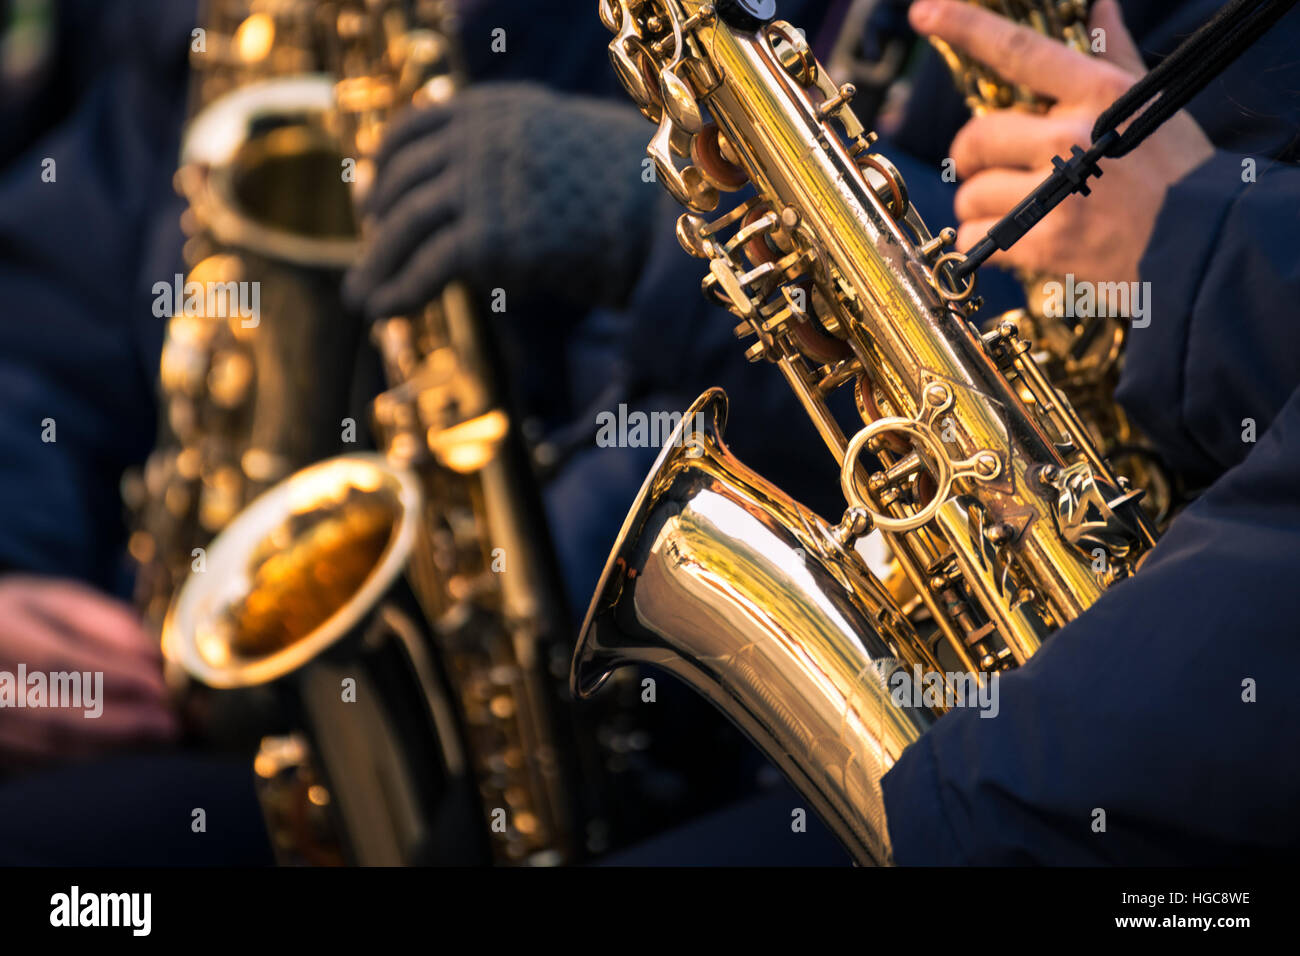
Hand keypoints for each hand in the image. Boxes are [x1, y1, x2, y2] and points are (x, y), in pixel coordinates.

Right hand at [0, 576, 177, 766]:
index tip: (158, 687)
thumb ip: (104, 622)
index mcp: (0, 630)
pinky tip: (122, 748)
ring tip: (154, 739)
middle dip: (118, 723)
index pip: (57, 662)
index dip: (113, 677)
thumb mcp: (57, 602)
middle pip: (51, 714)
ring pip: (46, 745)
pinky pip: (38, 761)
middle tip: (167, 725)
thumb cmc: (20, 616)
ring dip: (107, 745)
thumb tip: (150, 655)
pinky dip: (85, 756)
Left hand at [344, 83, 660, 320]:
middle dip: (378, 225)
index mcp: (498, 109)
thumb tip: (490, 196)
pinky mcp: (490, 236)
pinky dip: (398, 291)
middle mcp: (481, 138)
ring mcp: (483, 184)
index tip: (375, 202)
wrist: (668, 220)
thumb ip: (519, 155)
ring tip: (361, 298)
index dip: (385, 167)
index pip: (416, 128)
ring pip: (404, 225)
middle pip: (403, 180)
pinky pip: (426, 266)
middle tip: (368, 259)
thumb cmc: (635, 192)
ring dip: (376, 265)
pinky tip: (383, 311)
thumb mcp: (567, 147)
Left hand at [910, 0, 1213, 284]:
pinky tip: (1014, 239)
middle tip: (992, 167)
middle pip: (976, 137)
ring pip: (972, 194)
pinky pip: (979, 236)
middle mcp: (1071, 137)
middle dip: (974, 157)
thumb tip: (1099, 6)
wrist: (1202, 242)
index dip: (966, 27)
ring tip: (1014, 209)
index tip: (927, 12)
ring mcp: (1057, 192)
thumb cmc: (1177, 171)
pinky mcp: (1048, 242)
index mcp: (1096, 93)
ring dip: (981, 205)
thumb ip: (1113, 54)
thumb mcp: (1150, 102)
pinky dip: (985, 242)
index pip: (1019, 51)